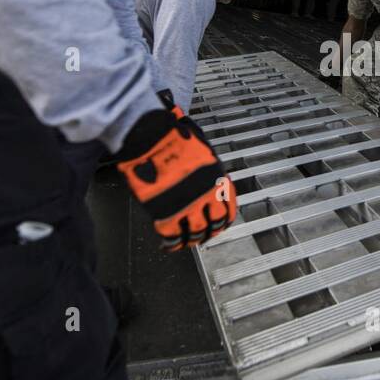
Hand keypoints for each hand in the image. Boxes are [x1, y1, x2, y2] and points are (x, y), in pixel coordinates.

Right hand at [113, 91, 236, 250]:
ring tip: (187, 243)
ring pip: (195, 233)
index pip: (229, 207)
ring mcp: (187, 205)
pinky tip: (168, 245)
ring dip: (192, 240)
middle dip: (210, 232)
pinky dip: (171, 244)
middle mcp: (206, 194)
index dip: (225, 219)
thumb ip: (206, 165)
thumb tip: (205, 173)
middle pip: (214, 223)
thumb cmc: (172, 134)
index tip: (222, 224)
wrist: (150, 134)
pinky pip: (172, 235)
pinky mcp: (166, 212)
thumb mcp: (201, 148)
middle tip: (204, 236)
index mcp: (217, 177)